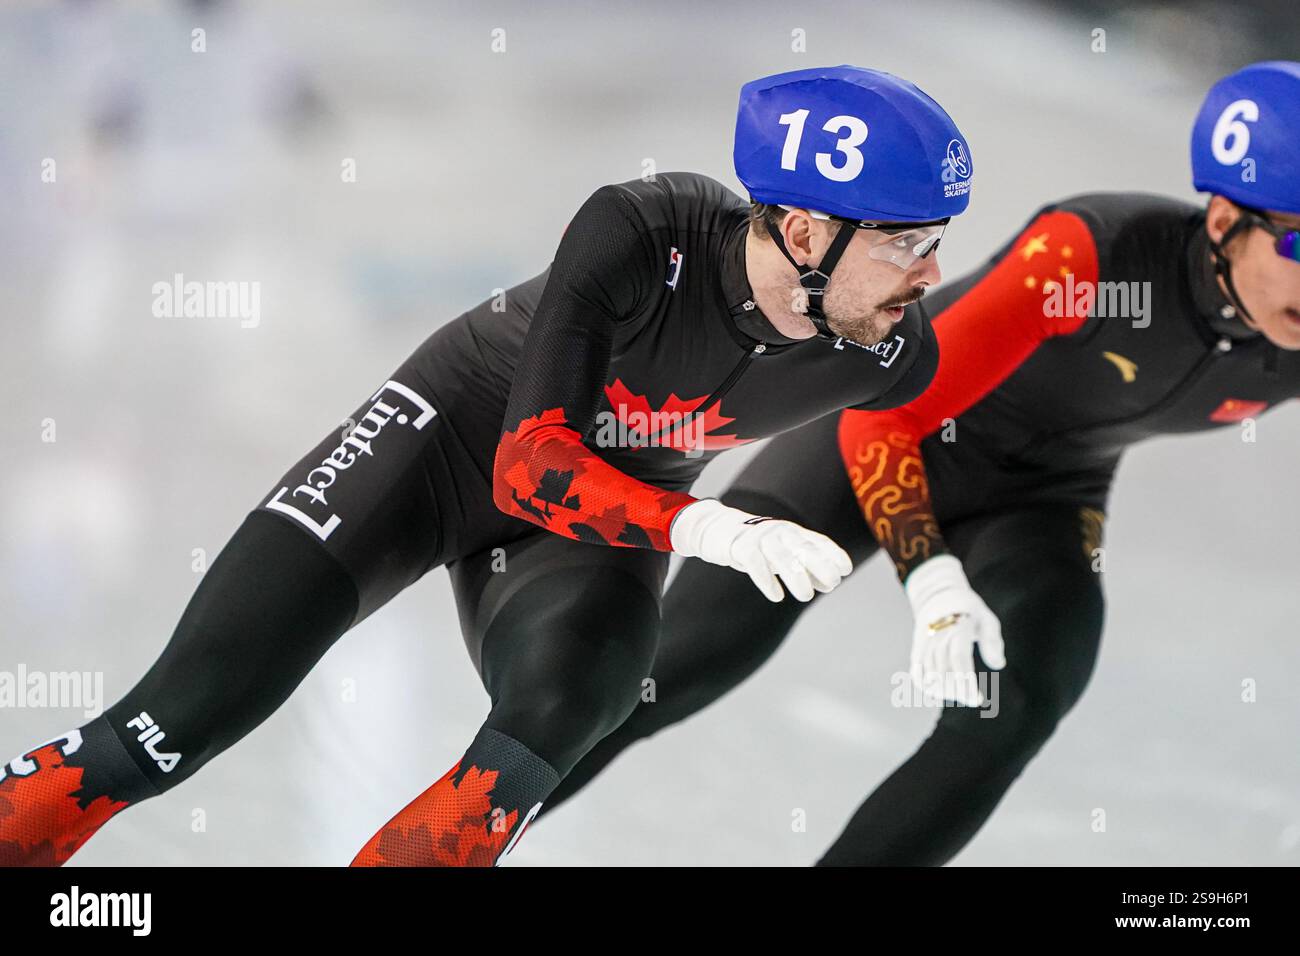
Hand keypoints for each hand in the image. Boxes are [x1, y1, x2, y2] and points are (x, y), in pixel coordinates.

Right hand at [669, 499, 851, 601]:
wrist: (718, 531)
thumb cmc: (758, 547)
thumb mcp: (783, 555)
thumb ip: (804, 567)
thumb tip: (827, 584)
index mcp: (794, 533)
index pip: (817, 541)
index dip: (833, 554)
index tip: (845, 570)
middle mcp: (780, 532)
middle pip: (803, 548)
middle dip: (820, 565)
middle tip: (833, 584)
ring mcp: (760, 538)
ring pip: (782, 557)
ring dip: (796, 577)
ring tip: (806, 596)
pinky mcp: (741, 547)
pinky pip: (756, 563)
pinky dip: (767, 580)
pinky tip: (777, 596)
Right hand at [904, 554, 1005, 705]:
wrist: (938, 594)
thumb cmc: (968, 610)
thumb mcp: (986, 619)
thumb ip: (993, 642)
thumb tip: (998, 665)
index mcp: (957, 626)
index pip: (959, 658)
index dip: (966, 681)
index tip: (977, 699)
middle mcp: (937, 634)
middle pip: (943, 670)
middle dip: (957, 691)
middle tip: (971, 699)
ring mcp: (924, 641)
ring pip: (929, 673)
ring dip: (944, 691)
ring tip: (959, 695)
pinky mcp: (917, 647)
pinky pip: (916, 671)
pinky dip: (925, 686)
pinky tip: (938, 693)